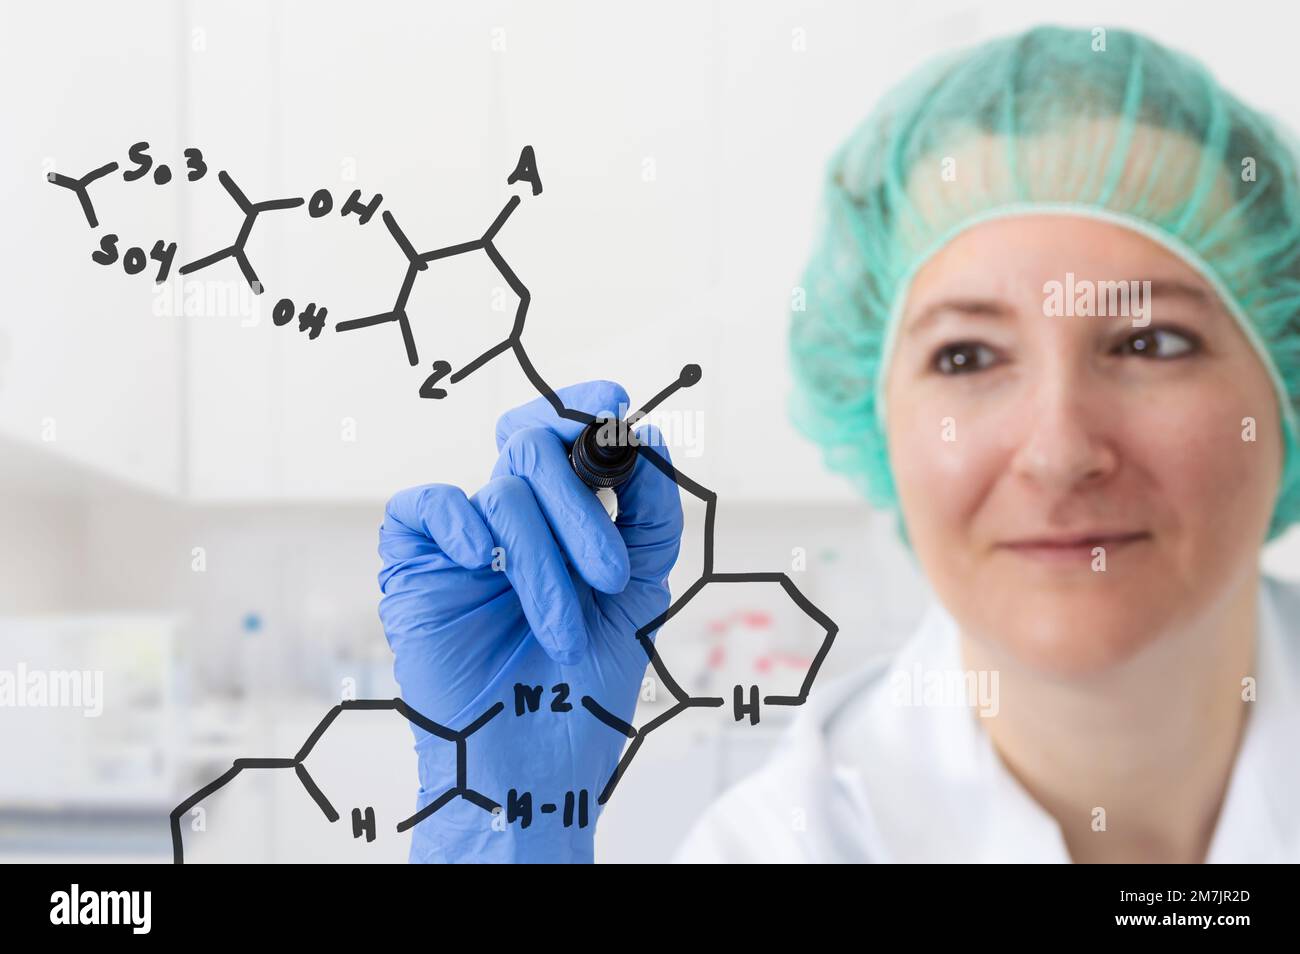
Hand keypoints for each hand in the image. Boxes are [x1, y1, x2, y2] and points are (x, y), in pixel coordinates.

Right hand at [377, 380, 683, 861]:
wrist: (537, 769)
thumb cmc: (586, 687)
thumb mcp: (640, 594)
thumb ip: (648, 517)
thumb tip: (646, 438)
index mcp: (565, 518)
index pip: (567, 435)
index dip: (588, 408)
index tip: (619, 404)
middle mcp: (514, 519)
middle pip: (536, 451)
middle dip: (582, 507)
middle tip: (610, 576)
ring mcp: (464, 540)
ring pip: (502, 492)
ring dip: (545, 561)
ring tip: (564, 630)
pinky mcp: (417, 567)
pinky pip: (425, 506)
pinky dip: (458, 519)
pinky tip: (484, 559)